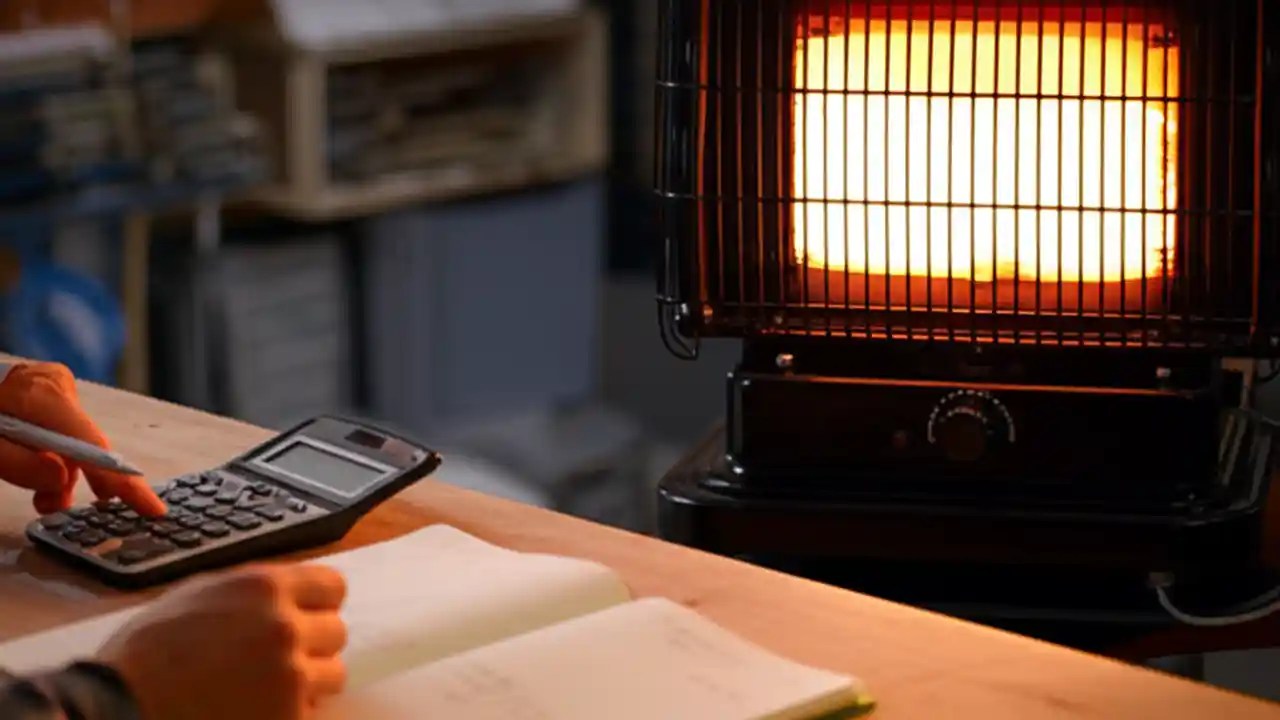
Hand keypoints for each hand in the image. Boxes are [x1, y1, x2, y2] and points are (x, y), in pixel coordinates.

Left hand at [0, 362, 164, 515]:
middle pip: (86, 443)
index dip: (119, 480)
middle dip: (78, 480)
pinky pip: (63, 433)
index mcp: (39, 394)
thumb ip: (16, 463)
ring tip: (44, 498)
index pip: (90, 443)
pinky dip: (53, 457)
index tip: (148, 506)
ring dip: (61, 473)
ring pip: (74, 442)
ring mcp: (53, 386)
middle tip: (66, 508)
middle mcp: (54, 385)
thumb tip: (60, 479)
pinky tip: (41, 472)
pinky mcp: (48, 392)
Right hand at [97, 563, 348, 719]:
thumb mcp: (196, 597)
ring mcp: (291, 677)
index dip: (319, 605)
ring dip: (308, 684)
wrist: (118, 711)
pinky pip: (311, 713)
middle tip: (275, 662)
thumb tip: (286, 596)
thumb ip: (250, 594)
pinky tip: (252, 713)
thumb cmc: (144, 655)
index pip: (333, 587)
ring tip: (265, 692)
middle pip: (336, 631)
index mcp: (264, 587)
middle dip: (312, 646)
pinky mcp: (289, 718)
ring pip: (332, 675)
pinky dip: (289, 714)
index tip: (306, 618)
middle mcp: (285, 626)